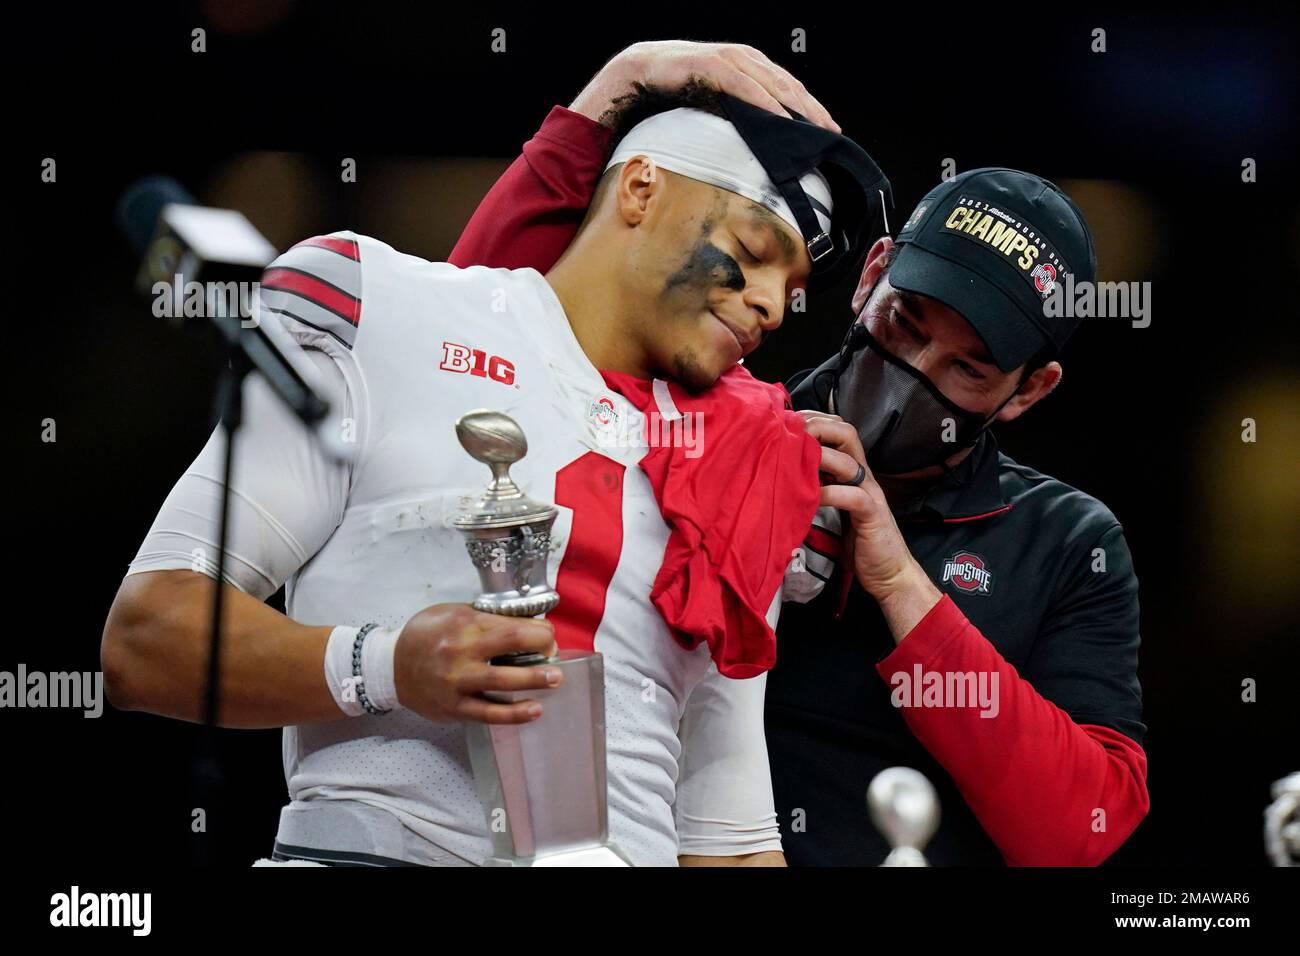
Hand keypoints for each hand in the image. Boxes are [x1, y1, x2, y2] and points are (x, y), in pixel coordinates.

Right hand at [393, 604, 561, 723]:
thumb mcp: (452, 613)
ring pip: (503, 681)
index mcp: (464, 623)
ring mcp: (457, 681)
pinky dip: (514, 713)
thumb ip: (485, 618)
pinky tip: (534, 710)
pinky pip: (489, 713)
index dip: (538, 632)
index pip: (512, 625)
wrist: (390, 667)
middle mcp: (461, 650)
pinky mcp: (454, 707)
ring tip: (554, 681)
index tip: (548, 637)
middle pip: (512, 646)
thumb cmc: (426, 636)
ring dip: (534, 681)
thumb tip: (526, 624)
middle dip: (543, 651)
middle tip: (556, 658)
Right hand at [570, 40, 838, 131]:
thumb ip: (738, 114)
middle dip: (810, 109)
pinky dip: (763, 100)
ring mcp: (728, 58)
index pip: (788, 86)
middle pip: (786, 84)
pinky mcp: (711, 64)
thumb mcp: (716, 104)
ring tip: (812, 127)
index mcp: (749, 66)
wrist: (641, 71)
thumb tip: (761, 142)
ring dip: (794, 105)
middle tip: (830, 133)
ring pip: (770, 82)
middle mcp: (743, 58)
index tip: (829, 130)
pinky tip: (779, 116)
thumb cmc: (678, 89)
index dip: (810, 107)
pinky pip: (744, 84)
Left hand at [802, 411, 941, 637]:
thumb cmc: (857, 542)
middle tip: (791, 432)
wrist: (889, 573)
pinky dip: (828, 493)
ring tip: (794, 457)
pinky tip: (811, 497)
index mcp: (854, 472)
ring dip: (818, 454)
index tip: (788, 421)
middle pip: (847, 433)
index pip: (839, 430)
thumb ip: (819, 488)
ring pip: (848, 460)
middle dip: (817, 426)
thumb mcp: (834, 508)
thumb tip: (785, 476)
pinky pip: (852, 496)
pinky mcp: (872, 515)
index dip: (815, 419)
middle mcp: (864, 476)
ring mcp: (870, 493)